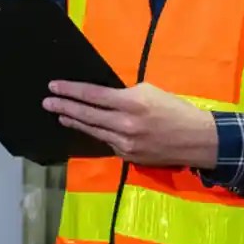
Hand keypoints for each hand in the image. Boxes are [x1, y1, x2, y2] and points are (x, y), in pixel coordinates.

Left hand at [43, 80, 218, 168]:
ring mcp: (125, 144)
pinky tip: (85, 128)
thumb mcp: (150, 92)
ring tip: (59, 115)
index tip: (54, 86)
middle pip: (86, 115)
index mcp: (131, 103)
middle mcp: (124, 125)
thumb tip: (104, 97)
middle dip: (63, 107)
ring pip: (93, 131)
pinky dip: (95, 133)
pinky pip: (106, 142)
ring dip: (74, 122)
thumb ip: (124, 95)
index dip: (71, 90)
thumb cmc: (175, 110)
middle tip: (46, 102)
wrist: (197, 140)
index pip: (92, 95)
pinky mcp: (128, 156)